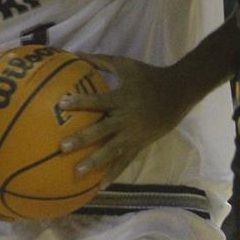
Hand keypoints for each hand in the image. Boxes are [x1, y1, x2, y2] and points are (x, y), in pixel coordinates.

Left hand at [57, 55, 180, 182]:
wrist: (179, 92)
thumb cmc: (149, 76)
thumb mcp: (126, 64)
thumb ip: (100, 60)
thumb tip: (75, 53)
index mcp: (121, 98)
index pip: (97, 101)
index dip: (80, 102)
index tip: (61, 105)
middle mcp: (126, 118)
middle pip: (101, 130)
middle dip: (81, 139)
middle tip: (62, 147)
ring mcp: (134, 134)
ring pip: (112, 150)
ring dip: (94, 162)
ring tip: (77, 173)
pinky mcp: (140, 144)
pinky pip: (125, 161)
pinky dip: (113, 173)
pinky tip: (100, 186)